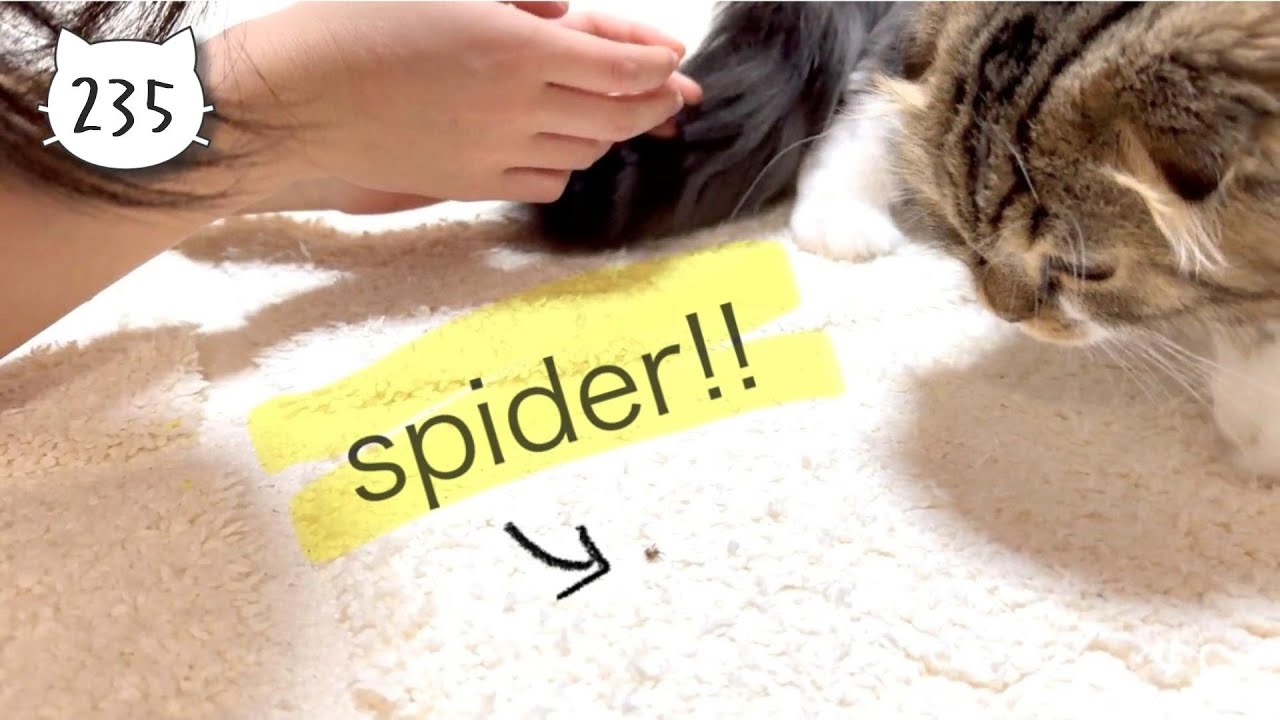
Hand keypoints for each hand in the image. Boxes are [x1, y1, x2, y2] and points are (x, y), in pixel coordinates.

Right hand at [214, 1, 700, 207]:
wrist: (295, 96)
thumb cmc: (357, 22)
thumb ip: (522, 1)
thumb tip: (569, 17)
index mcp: (513, 47)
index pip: (621, 69)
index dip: (657, 65)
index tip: (670, 59)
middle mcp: (514, 108)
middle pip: (616, 118)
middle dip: (653, 104)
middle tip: (670, 94)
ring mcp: (494, 153)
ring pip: (585, 153)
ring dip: (608, 132)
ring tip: (611, 112)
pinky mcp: (470, 186)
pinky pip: (545, 184)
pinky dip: (566, 164)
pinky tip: (559, 145)